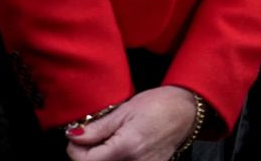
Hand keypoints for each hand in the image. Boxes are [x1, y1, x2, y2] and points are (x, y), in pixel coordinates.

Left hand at [66, 85, 201, 160]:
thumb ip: (97, 128)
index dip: (74, 149)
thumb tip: (73, 137)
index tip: (77, 136)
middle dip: (87, 155)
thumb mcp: (124, 110)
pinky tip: (118, 150)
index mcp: (125, 147)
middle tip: (90, 138)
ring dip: (101, 158)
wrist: (187, 111)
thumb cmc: (159, 105)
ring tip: (106, 143)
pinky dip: (116, 160)